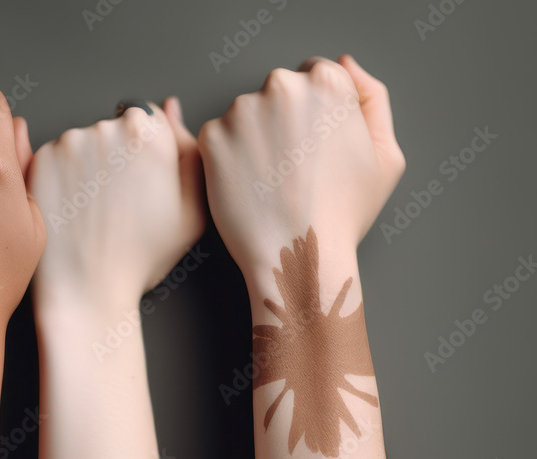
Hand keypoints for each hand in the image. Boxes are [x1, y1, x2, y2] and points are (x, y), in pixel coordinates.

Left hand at [29, 99, 204, 316]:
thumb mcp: (193, 209)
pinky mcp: (39, 160)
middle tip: (117, 204)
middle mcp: (106, 127)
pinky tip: (72, 210)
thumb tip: (170, 106)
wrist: (87, 290)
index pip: (149, 120)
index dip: (146, 155)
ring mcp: (68, 142)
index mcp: (149, 133)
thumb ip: (190, 150)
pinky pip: (55, 158)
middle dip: (116, 156)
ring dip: (87, 165)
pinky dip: (61, 177)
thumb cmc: (140, 257)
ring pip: (82, 142)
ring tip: (93, 211)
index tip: (140, 185)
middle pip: (114, 127)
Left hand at [197, 55, 404, 280]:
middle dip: (282, 121)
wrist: (297, 254)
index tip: (314, 149)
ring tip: (270, 181)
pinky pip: (218, 138)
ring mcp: (243, 110)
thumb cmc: (343, 213)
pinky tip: (246, 186)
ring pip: (245, 114)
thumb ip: (372, 99)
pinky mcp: (212, 136)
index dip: (314, 115)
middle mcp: (283, 86)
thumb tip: (344, 63)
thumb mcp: (386, 156)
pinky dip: (227, 159)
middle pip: (277, 91)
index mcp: (329, 82)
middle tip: (292, 170)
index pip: (313, 76)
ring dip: (252, 138)